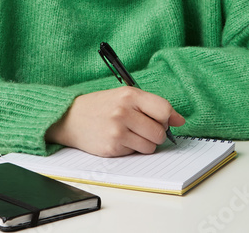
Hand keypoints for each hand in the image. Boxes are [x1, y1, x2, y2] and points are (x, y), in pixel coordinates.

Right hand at [45, 87, 184, 156]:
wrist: (69, 117)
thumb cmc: (99, 106)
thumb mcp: (123, 96)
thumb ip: (150, 105)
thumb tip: (179, 120)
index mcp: (128, 95)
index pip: (163, 109)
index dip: (169, 118)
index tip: (170, 122)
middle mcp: (123, 111)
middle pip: (159, 132)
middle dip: (156, 133)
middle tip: (143, 128)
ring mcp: (117, 130)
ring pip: (150, 146)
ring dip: (144, 143)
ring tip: (129, 134)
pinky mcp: (112, 147)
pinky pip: (136, 153)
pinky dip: (131, 149)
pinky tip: (118, 140)